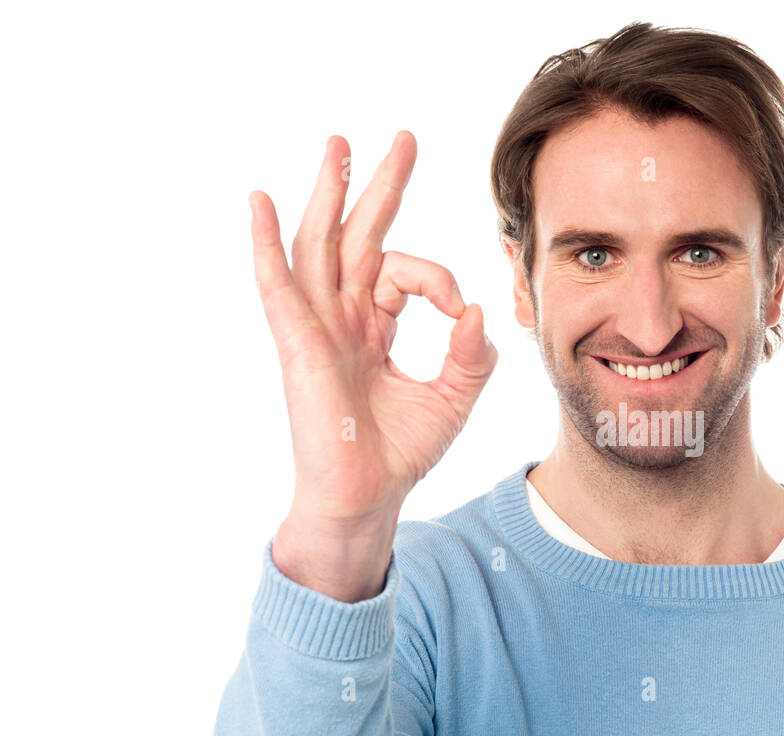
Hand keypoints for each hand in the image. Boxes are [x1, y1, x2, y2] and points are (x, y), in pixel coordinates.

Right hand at [249, 131, 496, 599]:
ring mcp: (316, 327)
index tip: (457, 311)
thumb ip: (471, 353)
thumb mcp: (453, 396)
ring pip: (319, 245)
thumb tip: (474, 308)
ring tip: (339, 144)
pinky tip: (259, 201)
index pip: (404, 272)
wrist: (367, 499)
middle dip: (378, 186)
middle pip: (357, 236)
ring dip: (328, 194)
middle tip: (402, 138)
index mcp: (373, 325)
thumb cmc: (401, 453)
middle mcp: (342, 318)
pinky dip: (265, 243)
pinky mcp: (298, 344)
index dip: (437, 279)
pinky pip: (277, 286)